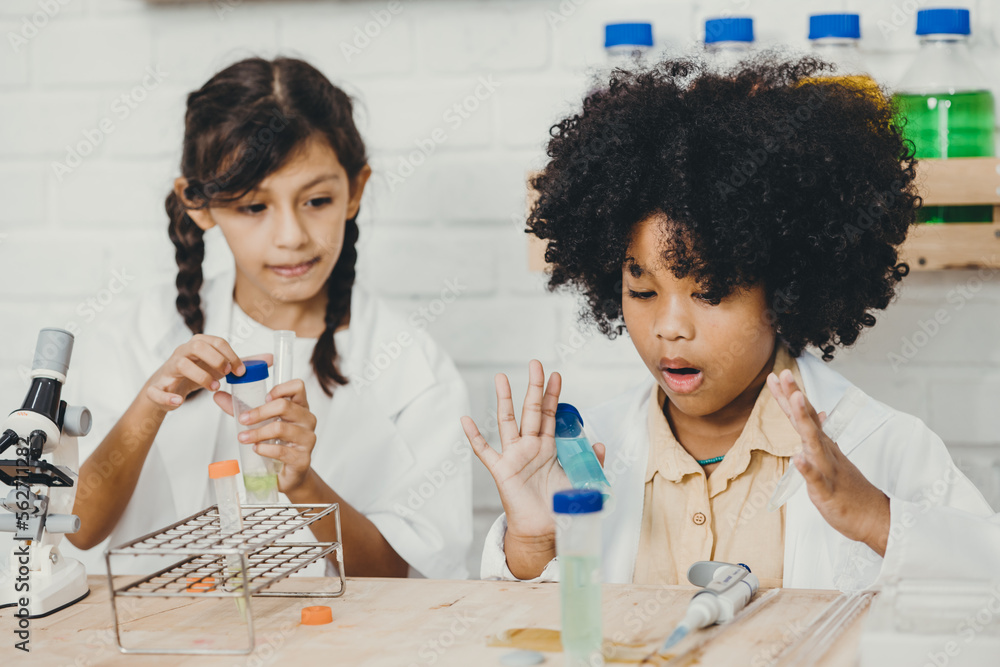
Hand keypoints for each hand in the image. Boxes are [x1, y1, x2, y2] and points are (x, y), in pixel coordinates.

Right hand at [144, 335, 247, 410]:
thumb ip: (243, 363)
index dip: (231, 355)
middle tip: (227, 375)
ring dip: (200, 376)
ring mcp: (168, 368)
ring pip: (180, 364)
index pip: (217, 341)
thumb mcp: (219, 366)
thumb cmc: (196, 373)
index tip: (242, 371)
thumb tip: (270, 358)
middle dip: (215, 359)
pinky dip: (167, 396)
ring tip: (214, 388)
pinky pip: (156, 390)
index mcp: (199, 345)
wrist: (167, 388)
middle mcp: (183, 352)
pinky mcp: (156, 387)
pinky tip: (180, 402)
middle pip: (197, 346)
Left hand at [214, 378, 317, 493]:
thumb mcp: (260, 422)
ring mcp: (307, 439)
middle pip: (285, 406)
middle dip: (259, 412)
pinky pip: (281, 450)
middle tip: (243, 419)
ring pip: (280, 428)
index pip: (298, 387)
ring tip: (243, 437)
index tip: (264, 397)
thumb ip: (242, 408)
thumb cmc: (277, 444)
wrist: (288, 474)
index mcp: (300, 407)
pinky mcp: (302, 458)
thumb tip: (218, 396)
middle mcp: (307, 420)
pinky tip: (256, 449)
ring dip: (257, 433)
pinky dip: (264, 449)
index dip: (281, 388)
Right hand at [461, 360, 604, 576]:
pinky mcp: (502, 471)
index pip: (551, 415)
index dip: (553, 395)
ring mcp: (514, 456)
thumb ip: (592, 462)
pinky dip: (474, 436)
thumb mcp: (582, 481)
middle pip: (531, 410)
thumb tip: (600, 443)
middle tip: (535, 363)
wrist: (545, 532)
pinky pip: (485, 451)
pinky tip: (466, 420)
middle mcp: (531, 447)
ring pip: (508, 422)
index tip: (556, 374)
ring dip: (504, 399)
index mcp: (549, 448)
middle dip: (534, 387)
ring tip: (500, 377)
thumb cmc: (561, 507)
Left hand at [767, 369, 889, 555]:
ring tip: (795, 400)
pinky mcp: (827, 491)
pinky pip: (816, 479)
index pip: (804, 416)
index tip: (778, 375)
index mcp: (822, 445)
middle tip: (784, 374)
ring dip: (804, 422)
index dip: (790, 396)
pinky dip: (807, 469)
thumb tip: (817, 413)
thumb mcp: (832, 457)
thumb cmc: (848, 488)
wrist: (872, 516)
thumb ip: (821, 435)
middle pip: (807, 421)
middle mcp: (825, 452)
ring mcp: (827, 470)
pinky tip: (798, 459)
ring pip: (813, 444)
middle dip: (795, 397)